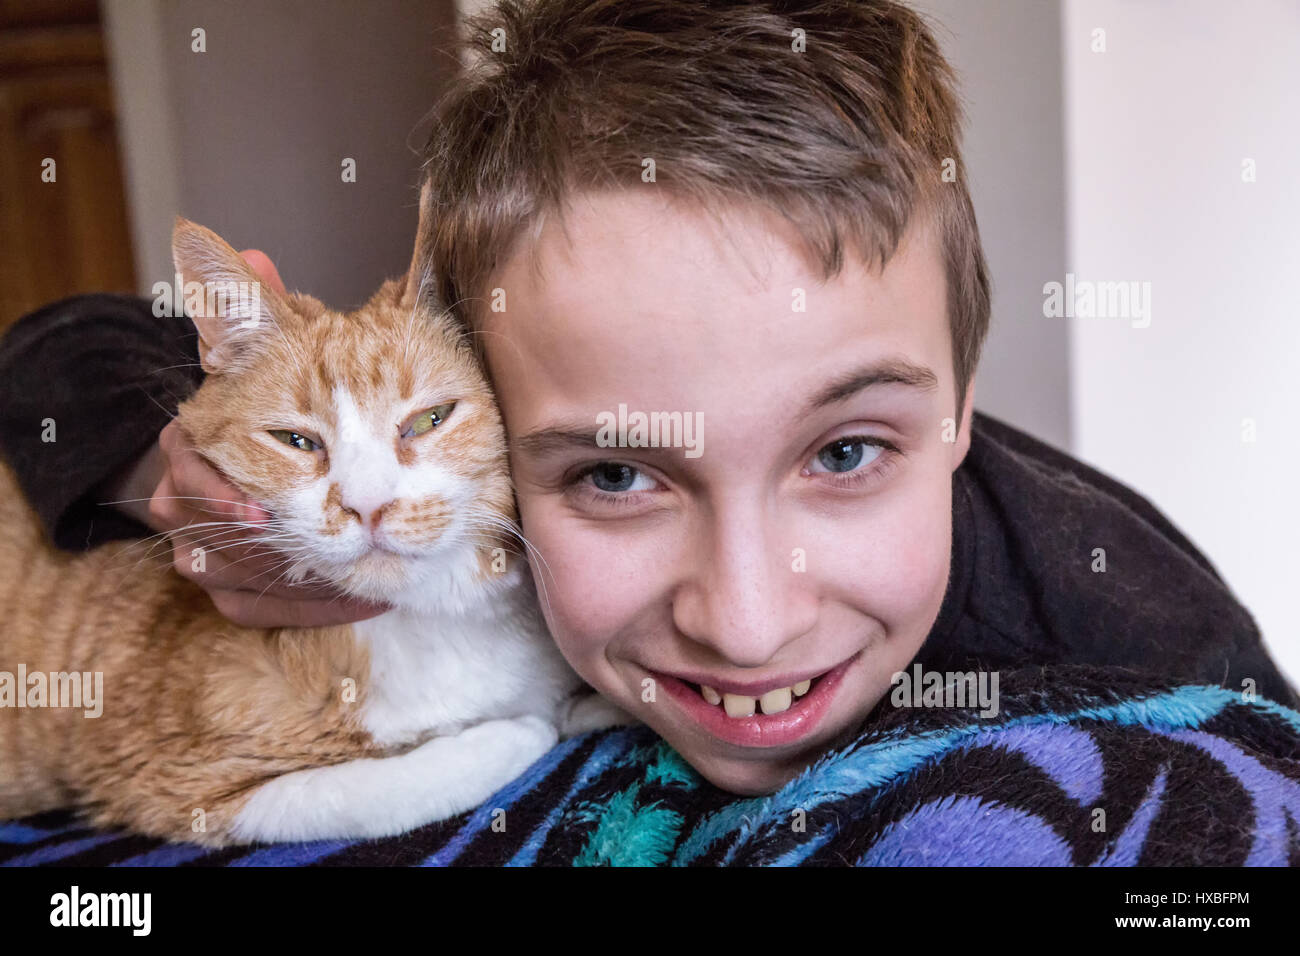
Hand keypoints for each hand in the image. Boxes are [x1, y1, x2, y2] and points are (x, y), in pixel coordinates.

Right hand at [112, 249, 388, 628]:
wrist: (248, 460)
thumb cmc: (272, 396)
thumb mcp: (268, 349)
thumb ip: (258, 310)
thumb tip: (252, 253)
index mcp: (198, 437)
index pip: (192, 474)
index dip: (226, 497)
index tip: (265, 514)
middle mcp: (183, 496)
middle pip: (216, 539)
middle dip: (281, 545)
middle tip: (346, 549)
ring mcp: (198, 547)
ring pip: (237, 578)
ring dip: (305, 578)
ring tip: (374, 572)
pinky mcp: (226, 590)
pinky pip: (258, 609)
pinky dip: (311, 606)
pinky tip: (365, 596)